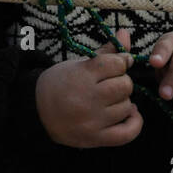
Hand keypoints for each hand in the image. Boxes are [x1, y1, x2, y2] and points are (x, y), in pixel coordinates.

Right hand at [35, 28, 143, 147]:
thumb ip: (105, 52)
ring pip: (126, 106)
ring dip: (123, 101)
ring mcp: (92, 121)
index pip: (115, 64)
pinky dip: (135, 122)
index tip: (117, 64)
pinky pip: (127, 133)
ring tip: (112, 99)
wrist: (37, 112)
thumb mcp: (78, 65)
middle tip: (111, 83)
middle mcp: (87, 99)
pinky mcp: (95, 139)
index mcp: (81, 76)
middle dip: (121, 81)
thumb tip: (125, 33)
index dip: (120, 61)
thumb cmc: (60, 84)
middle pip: (124, 85)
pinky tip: (131, 113)